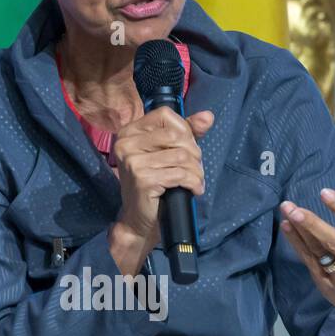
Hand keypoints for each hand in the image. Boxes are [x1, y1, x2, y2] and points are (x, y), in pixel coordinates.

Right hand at [109, 107, 213, 274]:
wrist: (138, 220)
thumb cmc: (154, 183)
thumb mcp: (168, 153)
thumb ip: (187, 132)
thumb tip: (208, 116)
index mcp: (128, 132)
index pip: (165, 115)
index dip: (184, 130)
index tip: (186, 148)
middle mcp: (126, 143)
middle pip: (177, 136)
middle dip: (194, 154)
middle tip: (194, 169)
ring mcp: (133, 161)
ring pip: (182, 156)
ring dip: (196, 171)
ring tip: (194, 181)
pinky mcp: (143, 179)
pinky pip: (181, 174)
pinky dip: (193, 183)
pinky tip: (193, 190)